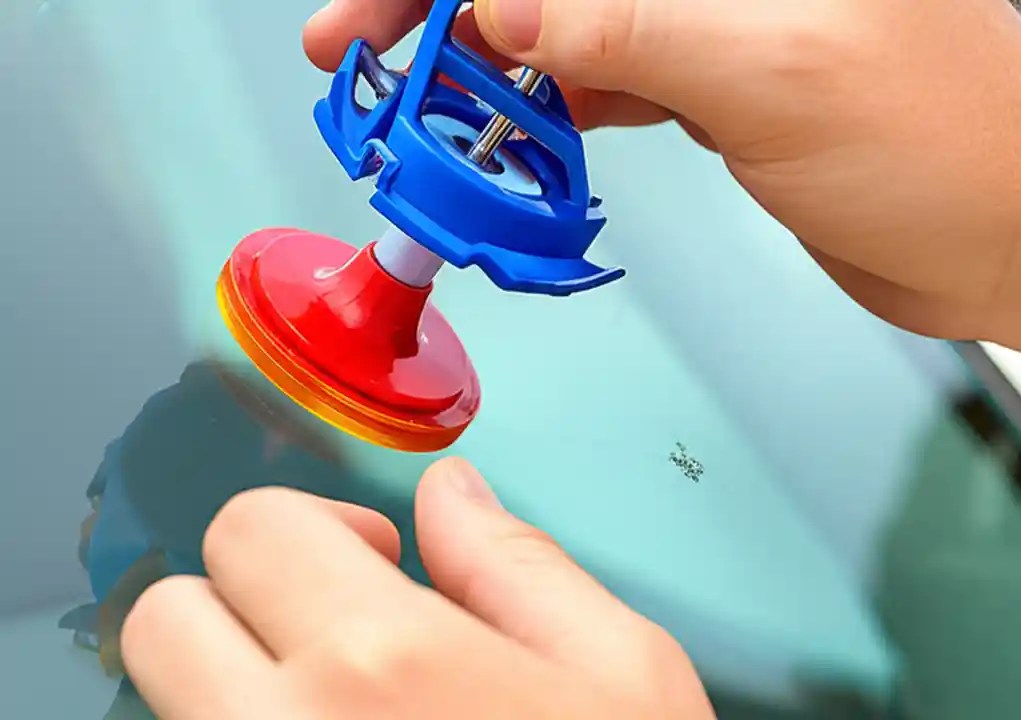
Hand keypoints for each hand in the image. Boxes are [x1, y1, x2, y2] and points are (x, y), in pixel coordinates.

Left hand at [120, 458, 715, 718]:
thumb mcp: (625, 675)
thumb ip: (521, 566)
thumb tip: (453, 494)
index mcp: (386, 663)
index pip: (252, 530)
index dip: (314, 530)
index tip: (371, 564)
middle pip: (166, 618)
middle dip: (243, 604)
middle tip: (332, 636)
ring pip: (166, 712)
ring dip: (236, 692)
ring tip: (343, 719)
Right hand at [301, 0, 1020, 341]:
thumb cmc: (949, 144)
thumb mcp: (768, 73)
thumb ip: (621, 30)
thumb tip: (500, 12)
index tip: (371, 22)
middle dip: (450, 16)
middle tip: (362, 67)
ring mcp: (721, 20)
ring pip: (572, 25)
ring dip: (490, 66)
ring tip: (419, 111)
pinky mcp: (724, 83)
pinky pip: (610, 81)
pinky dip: (551, 108)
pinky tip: (508, 129)